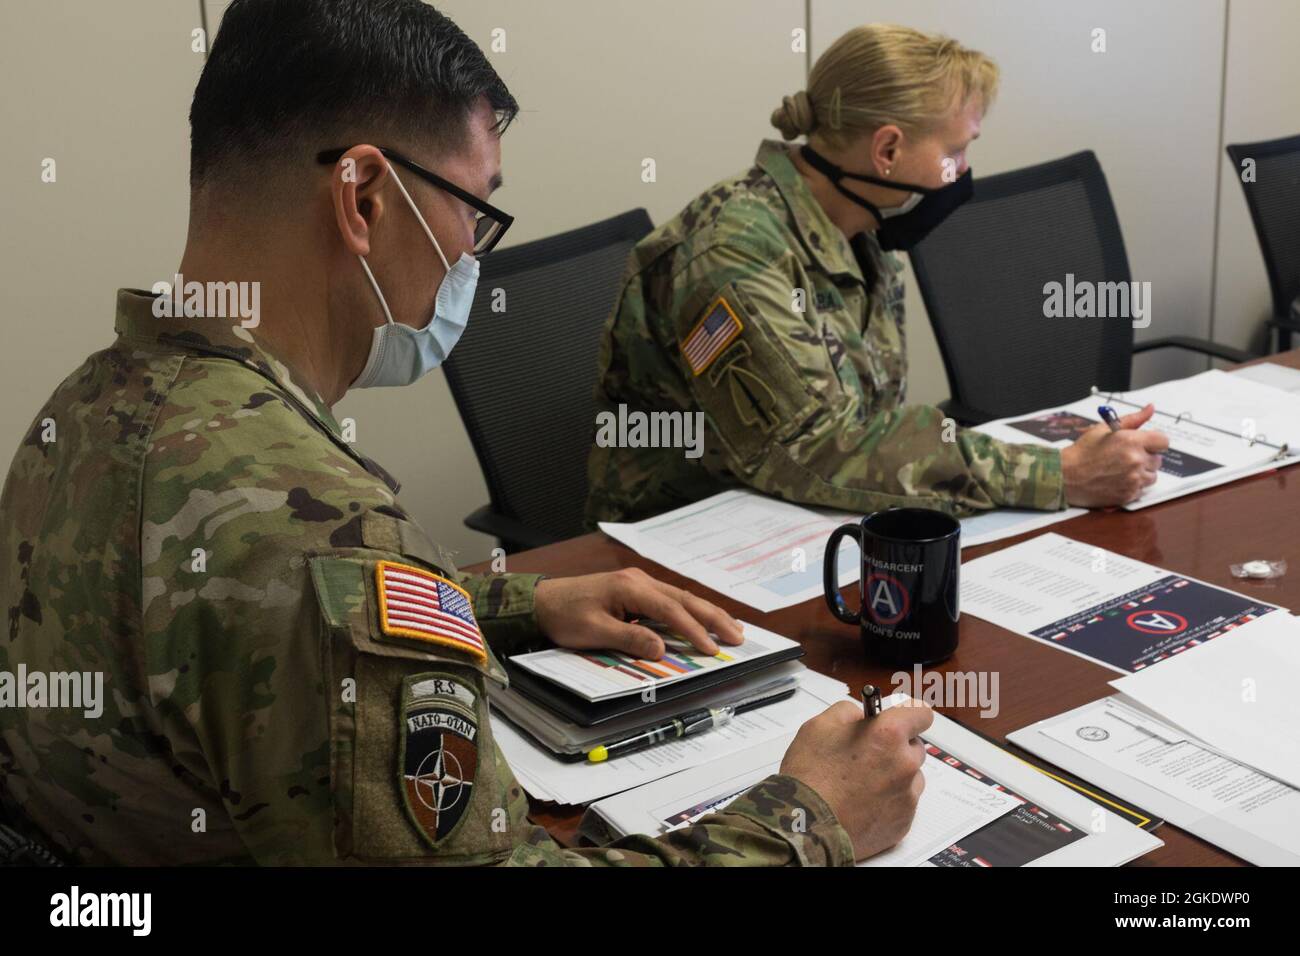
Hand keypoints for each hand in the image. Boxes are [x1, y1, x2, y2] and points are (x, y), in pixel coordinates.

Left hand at [532, 568, 743, 657]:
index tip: (711, 648)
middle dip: (712, 618)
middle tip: (737, 636)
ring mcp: (638, 583)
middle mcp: (639, 580)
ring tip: (730, 628)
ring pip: (680, 598)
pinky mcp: (633, 590)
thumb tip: (662, 647)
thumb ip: (629, 639)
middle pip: (684, 599)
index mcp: (631, 587)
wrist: (541, 601)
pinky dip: (688, 611)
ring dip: (705, 613)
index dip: (693, 630)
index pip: (671, 610)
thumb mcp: (594, 632)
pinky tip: (700, 620)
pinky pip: (668, 600)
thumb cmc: (564, 616)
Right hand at [779, 697, 932, 860]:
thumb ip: (848, 712)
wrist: (804, 826)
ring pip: (911, 778)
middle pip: (914, 747)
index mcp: (888, 734)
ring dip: (895, 776)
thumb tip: (862, 717)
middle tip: (867, 755)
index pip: (920, 713)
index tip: (900, 718)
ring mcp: (906, 796)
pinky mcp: (903, 822)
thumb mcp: (819, 726)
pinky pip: (903, 805)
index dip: (908, 714)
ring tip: (862, 783)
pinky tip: (862, 803)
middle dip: (895, 747)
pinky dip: (889, 802)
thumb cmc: (810, 778)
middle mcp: (904, 764)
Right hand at [1061, 403, 1169, 506]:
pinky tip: (1117, 480)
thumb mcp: (1104, 429)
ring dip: (1141, 473)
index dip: (1154, 443)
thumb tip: (1150, 408)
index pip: (1163, 442)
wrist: (1066, 475)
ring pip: (1152, 476)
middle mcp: (1136, 461)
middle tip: (1125, 457)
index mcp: (1132, 441)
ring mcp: (1133, 480)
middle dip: (1145, 458)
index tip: (1144, 445)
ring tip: (1121, 469)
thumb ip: (1132, 419)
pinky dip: (1133, 486)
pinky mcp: (1129, 495)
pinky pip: (1142, 490)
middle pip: (1158, 460)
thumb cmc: (1083, 452)